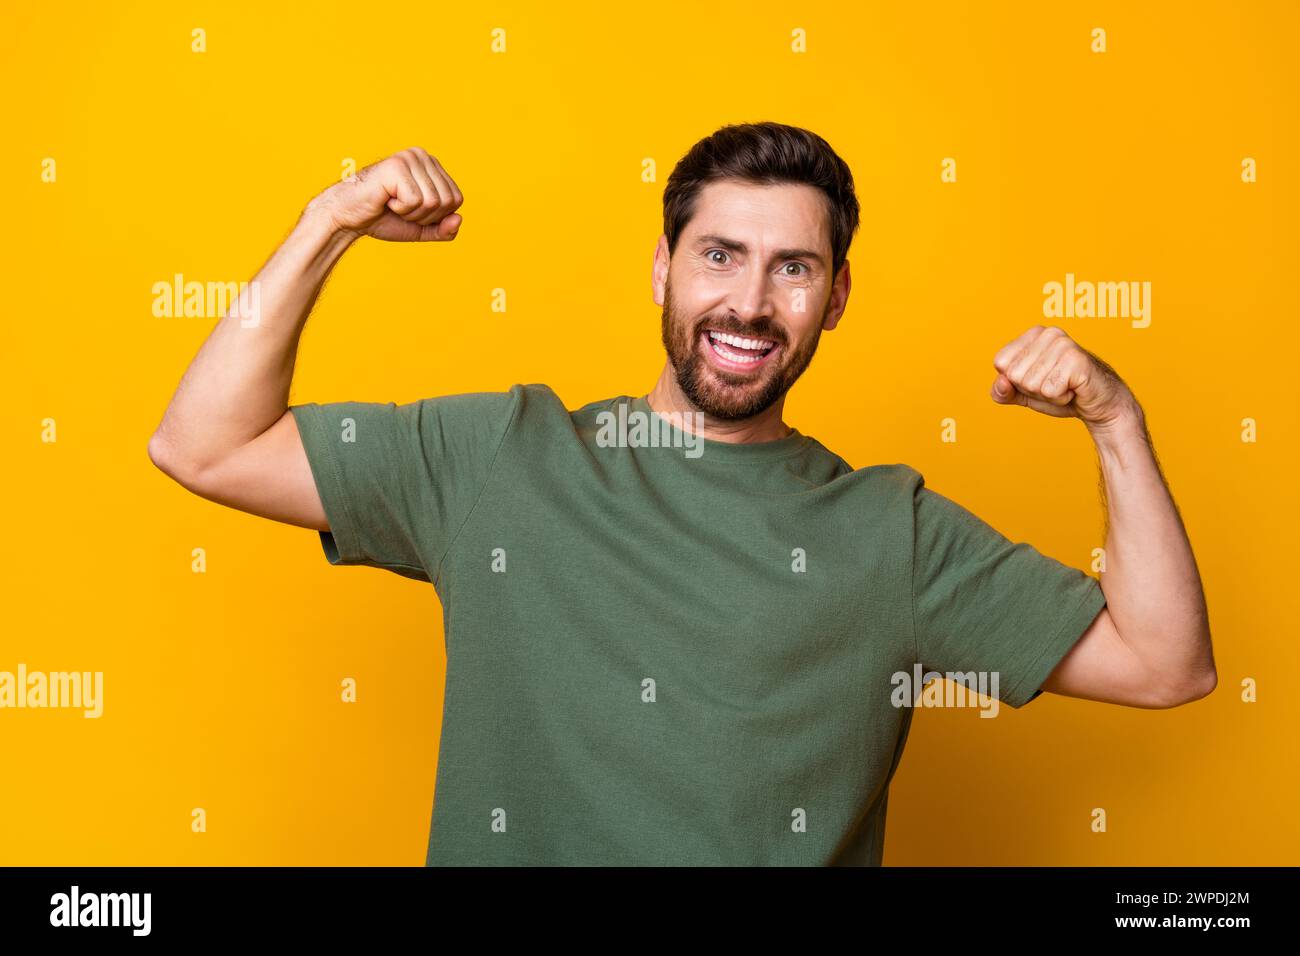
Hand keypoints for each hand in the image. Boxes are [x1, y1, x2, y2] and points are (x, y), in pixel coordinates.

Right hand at [307, 147, 463, 241]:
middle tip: (401, 209)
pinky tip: (386, 200)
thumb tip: (458, 219)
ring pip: (434, 202)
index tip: (412, 210)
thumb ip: (444, 229)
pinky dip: (401, 209)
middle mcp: (422, 156)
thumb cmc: (384, 218)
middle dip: (426, 216)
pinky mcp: (396, 166)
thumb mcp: (422, 228)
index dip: (437, 216)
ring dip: (413, 213)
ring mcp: (409, 158)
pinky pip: (416, 201)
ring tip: (393, 203)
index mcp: (431, 165)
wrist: (349, 216)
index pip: (456, 200)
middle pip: (448, 201)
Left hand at [990, 326, 1139, 431]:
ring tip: (1065, 386)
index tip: (1038, 379)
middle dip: (1032, 389)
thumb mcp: (1022, 393)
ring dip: (1047, 394)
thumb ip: (1002, 391)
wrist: (1098, 404)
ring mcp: (1063, 344)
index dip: (1015, 381)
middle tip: (1055, 384)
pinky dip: (1060, 398)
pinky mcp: (1076, 360)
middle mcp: (1048, 333)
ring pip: (1030, 384)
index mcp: (1032, 334)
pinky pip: (1049, 391)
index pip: (1000, 363)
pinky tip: (1074, 390)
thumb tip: (1001, 382)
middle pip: (1014, 374)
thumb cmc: (1059, 393)